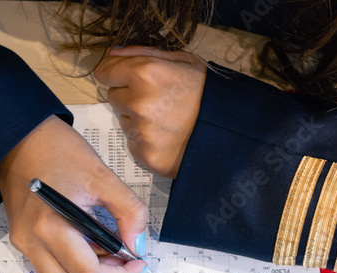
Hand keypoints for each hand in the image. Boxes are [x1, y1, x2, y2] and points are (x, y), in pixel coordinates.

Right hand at [0, 115, 147, 272]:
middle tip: (122, 259)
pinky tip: (86, 241)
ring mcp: (24, 244)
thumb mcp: (102, 176)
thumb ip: (129, 211)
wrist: (18, 136)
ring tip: (103, 248)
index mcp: (52, 227)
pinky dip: (73, 266)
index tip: (138, 261)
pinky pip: (51, 270)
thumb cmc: (57, 150)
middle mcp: (32, 242)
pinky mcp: (23, 240)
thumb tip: (137, 245)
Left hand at [95, 46, 206, 178]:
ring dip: (138, 120)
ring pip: (124, 121)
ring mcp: (141, 132)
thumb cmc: (208, 93)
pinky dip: (145, 141)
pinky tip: (167, 137)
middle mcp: (139, 103)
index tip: (126, 78)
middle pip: (113, 97)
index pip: (105, 71)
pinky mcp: (146, 155)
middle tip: (157, 101)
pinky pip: (133, 144)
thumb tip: (112, 55)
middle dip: (129, 96)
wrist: (231, 132)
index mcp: (146, 73)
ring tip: (166, 121)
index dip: (116, 73)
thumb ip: (144, 53)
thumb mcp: (183, 61)